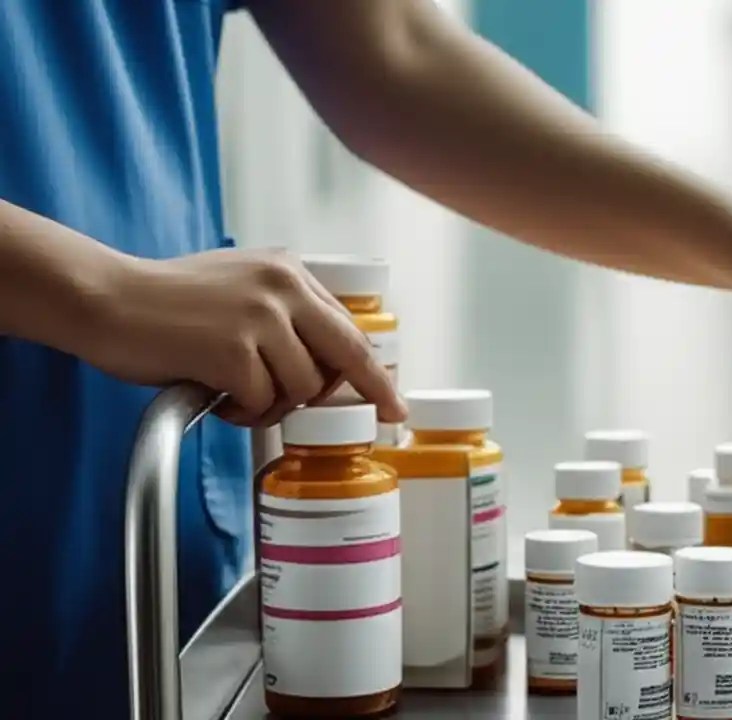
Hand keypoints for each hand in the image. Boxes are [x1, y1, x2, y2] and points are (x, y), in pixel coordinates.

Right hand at [87, 248, 406, 426]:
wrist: (105, 298)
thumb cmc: (164, 304)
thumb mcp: (239, 289)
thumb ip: (284, 316)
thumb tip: (326, 365)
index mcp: (287, 271)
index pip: (349, 327)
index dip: (372, 371)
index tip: (391, 398)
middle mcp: (282, 288)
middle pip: (348, 355)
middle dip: (365, 393)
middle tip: (379, 416)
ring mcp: (260, 317)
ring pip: (303, 387)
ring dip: (274, 406)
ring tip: (238, 394)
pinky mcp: (233, 349)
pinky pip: (264, 401)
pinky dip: (243, 412)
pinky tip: (218, 397)